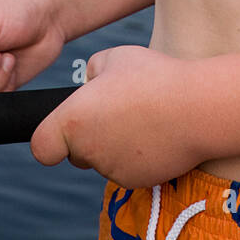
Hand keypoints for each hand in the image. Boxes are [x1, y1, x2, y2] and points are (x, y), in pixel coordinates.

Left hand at [30, 45, 204, 187]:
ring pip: (104, 161)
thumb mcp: (114, 57)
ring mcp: (112, 170)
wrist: (197, 108)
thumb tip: (90, 83)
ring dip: (115, 146)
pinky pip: (128, 170)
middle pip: (76, 154)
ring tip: (143, 118)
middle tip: (116, 111)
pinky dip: (137, 157)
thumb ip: (92, 71)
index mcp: (73, 121)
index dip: (49, 139)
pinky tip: (156, 134)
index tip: (64, 129)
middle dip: (89, 138)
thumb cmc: (154, 77)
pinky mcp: (137, 182)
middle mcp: (88, 152)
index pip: (41, 148)